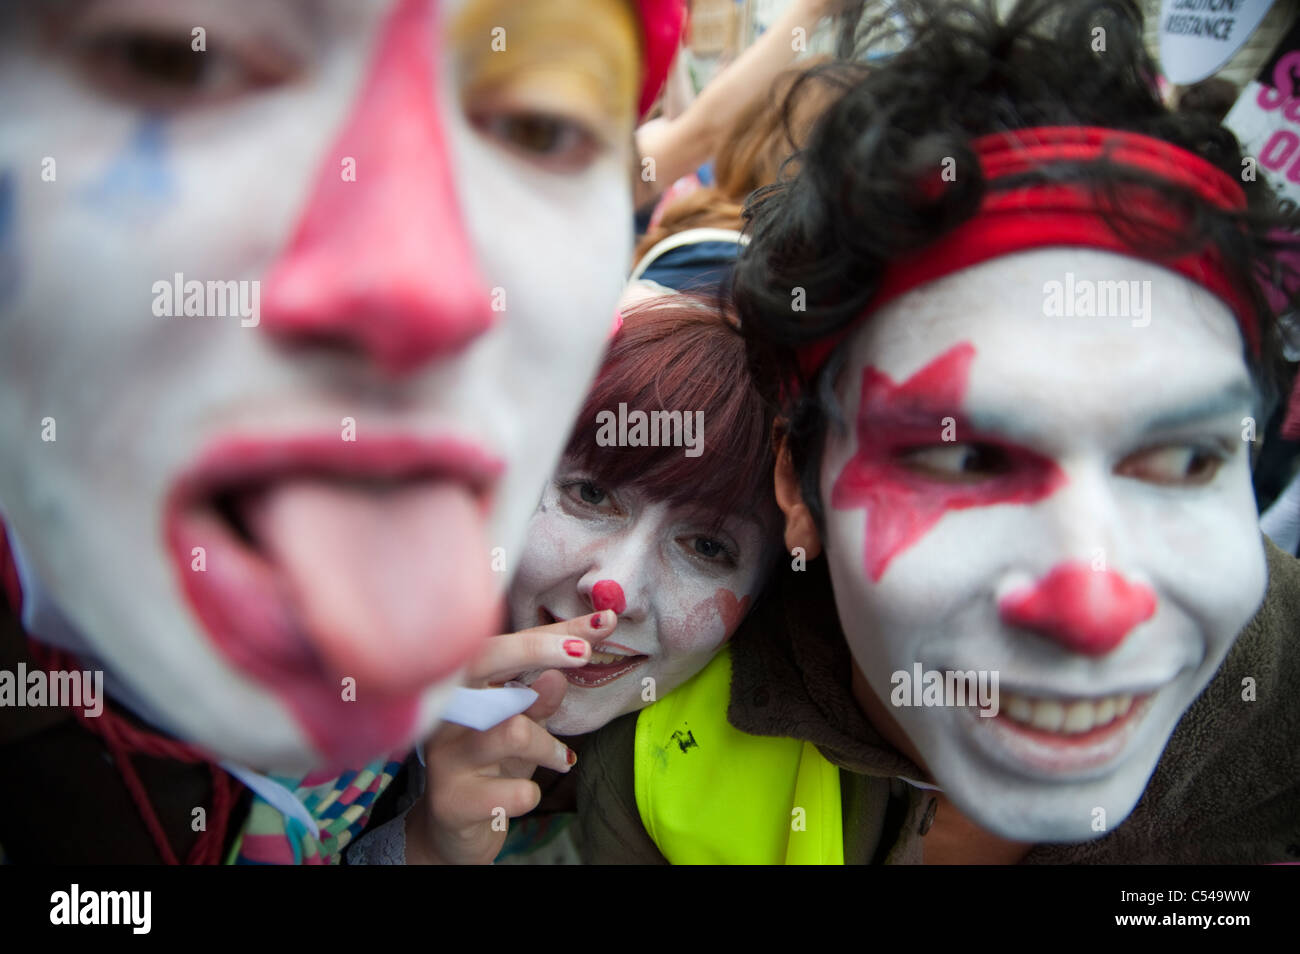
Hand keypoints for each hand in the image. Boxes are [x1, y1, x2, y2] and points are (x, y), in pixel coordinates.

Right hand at [405, 610, 616, 863]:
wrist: (452, 832)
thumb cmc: (491, 768)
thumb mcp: (521, 728)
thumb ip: (541, 697)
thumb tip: (565, 663)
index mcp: (463, 689)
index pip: (504, 644)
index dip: (553, 631)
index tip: (599, 623)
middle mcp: (446, 713)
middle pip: (484, 662)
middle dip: (538, 650)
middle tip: (583, 654)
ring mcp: (445, 756)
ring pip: (511, 731)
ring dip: (548, 745)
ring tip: (560, 758)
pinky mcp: (452, 801)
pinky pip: (512, 790)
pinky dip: (530, 791)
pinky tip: (526, 793)